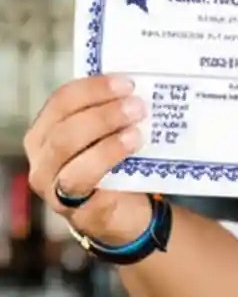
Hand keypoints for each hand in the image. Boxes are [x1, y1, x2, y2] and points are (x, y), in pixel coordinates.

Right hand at [23, 74, 152, 241]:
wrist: (124, 213)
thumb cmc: (115, 166)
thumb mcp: (108, 137)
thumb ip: (112, 114)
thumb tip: (138, 87)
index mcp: (47, 130)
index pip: (62, 100)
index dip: (93, 88)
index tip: (126, 82)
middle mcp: (41, 156)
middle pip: (64, 126)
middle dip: (103, 112)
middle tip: (137, 106)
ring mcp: (51, 184)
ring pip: (66, 150)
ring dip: (105, 135)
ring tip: (136, 129)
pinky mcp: (69, 206)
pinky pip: (81, 179)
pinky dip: (107, 159)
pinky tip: (131, 148)